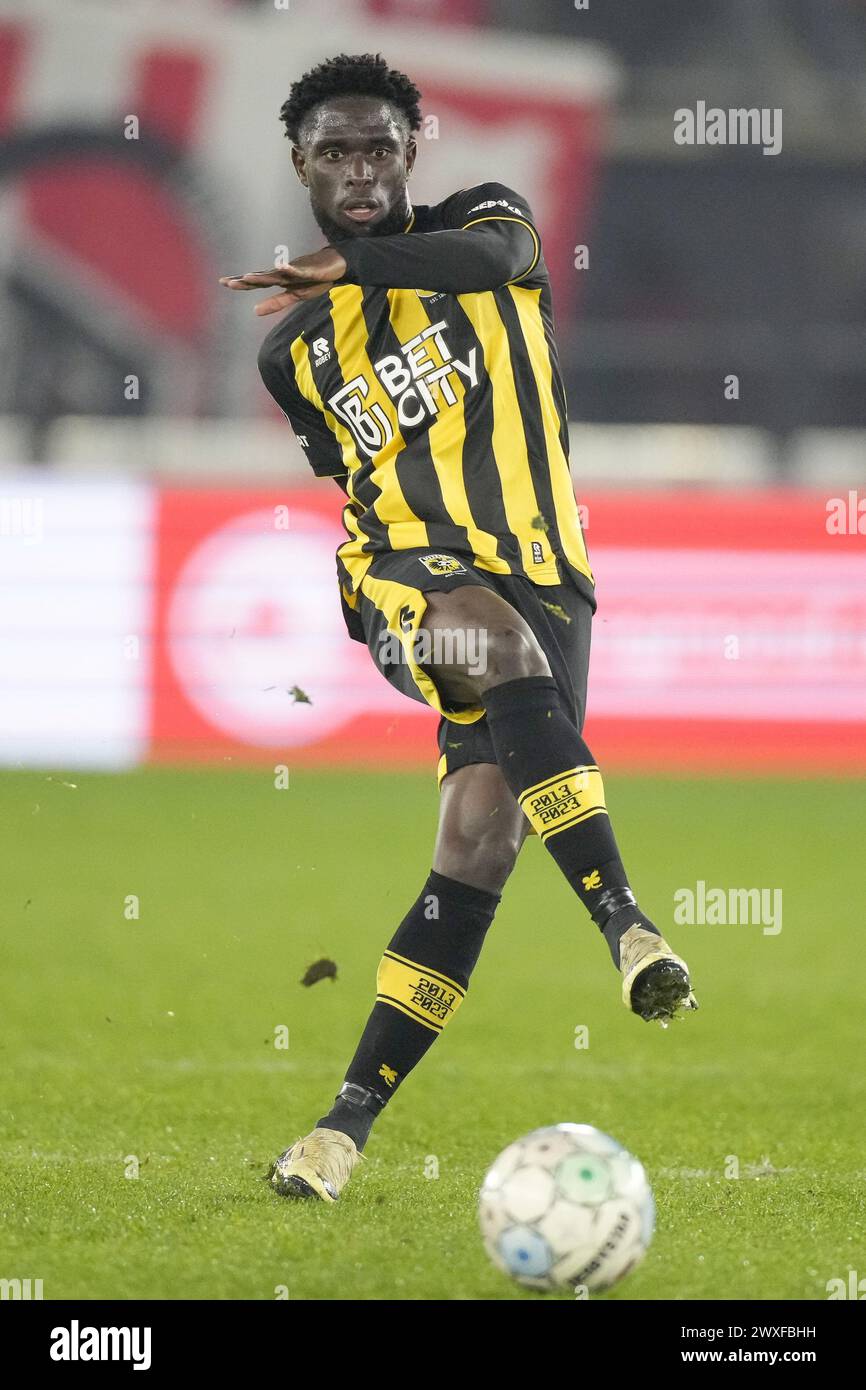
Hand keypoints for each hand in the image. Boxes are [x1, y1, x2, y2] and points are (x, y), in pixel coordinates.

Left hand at [219, 247, 347, 315]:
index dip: (240, 283)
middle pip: (261, 278)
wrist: (337, 264)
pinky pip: (299, 270)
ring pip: (276, 274)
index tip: (223, 282)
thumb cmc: (315, 279)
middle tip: (227, 283)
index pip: (256, 283)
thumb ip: (275, 303)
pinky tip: (283, 266)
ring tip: (248, 277)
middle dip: (245, 281)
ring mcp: (295, 269)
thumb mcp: (295, 296)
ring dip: (262, 276)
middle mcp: (283, 273)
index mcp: (279, 280)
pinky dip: (290, 268)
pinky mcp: (309, 269)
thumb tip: (254, 311)